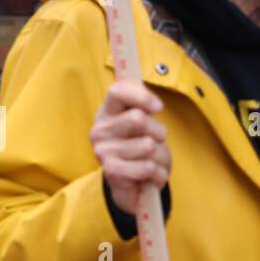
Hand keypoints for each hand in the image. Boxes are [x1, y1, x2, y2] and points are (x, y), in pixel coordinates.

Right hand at [90, 81, 169, 213]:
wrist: (133, 186)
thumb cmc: (141, 147)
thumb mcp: (143, 120)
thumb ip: (139, 99)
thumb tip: (134, 73)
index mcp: (107, 111)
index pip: (117, 92)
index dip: (141, 96)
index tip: (159, 108)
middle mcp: (99, 129)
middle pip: (138, 118)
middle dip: (158, 132)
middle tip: (156, 142)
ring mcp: (102, 150)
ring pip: (148, 146)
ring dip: (160, 157)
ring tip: (151, 162)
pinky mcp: (110, 170)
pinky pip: (147, 167)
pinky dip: (158, 174)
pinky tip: (150, 176)